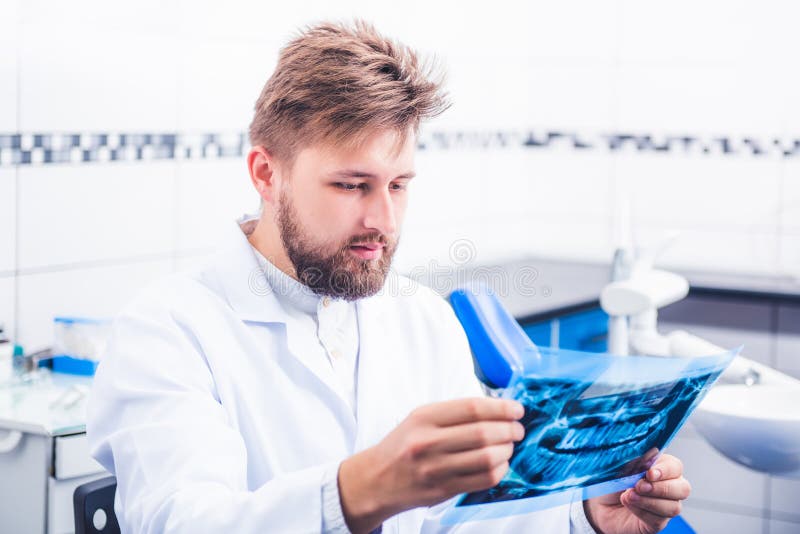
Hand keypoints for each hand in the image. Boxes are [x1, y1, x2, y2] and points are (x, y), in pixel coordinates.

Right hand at [338, 397, 524, 532]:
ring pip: (487, 458)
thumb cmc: (403, 445)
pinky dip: (499, 470)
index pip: (472, 408)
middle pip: (483, 434)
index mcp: (424, 418)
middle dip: (509, 430)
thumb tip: (497, 410)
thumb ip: (454, 413)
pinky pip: (483, 480)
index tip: (516, 409)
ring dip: (507, 450)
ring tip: (509, 446)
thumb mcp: (419, 418)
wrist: (377, 479)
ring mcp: (436, 469)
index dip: (501, 408)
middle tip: (517, 429)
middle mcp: (428, 442)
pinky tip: (500, 463)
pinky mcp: (443, 490)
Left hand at [584, 454, 690, 533]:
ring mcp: (665, 506)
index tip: (649, 473)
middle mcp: (669, 487)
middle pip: (683, 488)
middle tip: (639, 486)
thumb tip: (646, 458)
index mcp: (662, 467)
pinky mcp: (657, 523)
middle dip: (661, 487)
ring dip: (649, 501)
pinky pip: (659, 520)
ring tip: (629, 495)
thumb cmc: (612, 481)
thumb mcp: (619, 466)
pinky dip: (642, 511)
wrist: (600, 504)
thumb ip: (634, 460)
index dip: (665, 470)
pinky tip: (628, 504)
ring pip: (673, 507)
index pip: (675, 467)